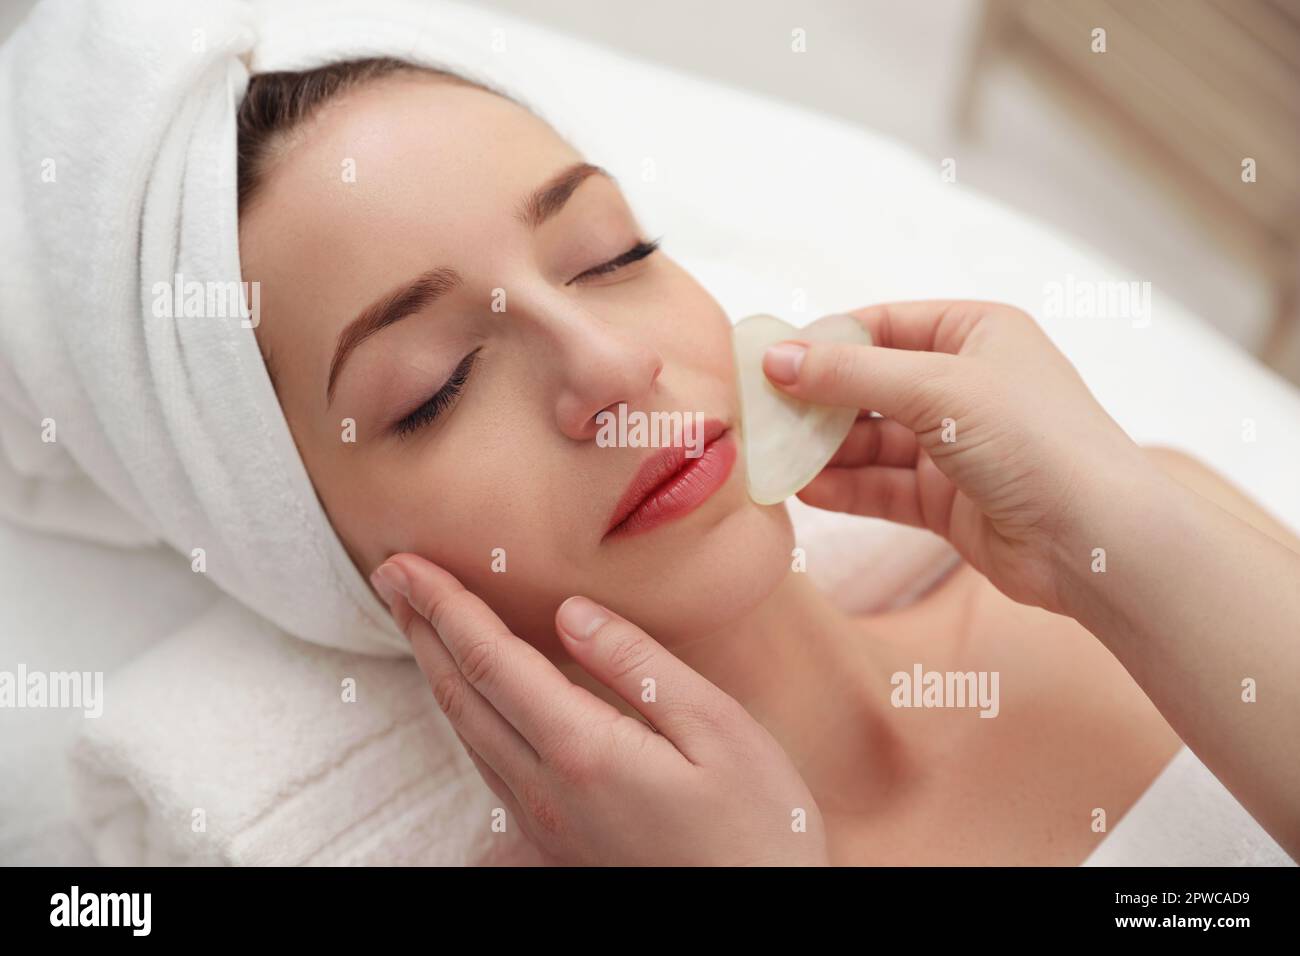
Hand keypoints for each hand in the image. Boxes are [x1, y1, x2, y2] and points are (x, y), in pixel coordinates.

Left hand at [370, 554, 828, 865]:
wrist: (757, 925)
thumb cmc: (758, 831)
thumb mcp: (720, 730)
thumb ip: (638, 665)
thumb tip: (570, 613)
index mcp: (583, 749)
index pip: (490, 659)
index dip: (443, 605)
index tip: (405, 564)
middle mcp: (546, 790)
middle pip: (460, 695)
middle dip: (422, 628)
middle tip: (391, 577)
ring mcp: (545, 824)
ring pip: (467, 735)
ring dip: (435, 670)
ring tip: (420, 623)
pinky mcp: (555, 848)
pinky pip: (489, 768)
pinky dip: (464, 716)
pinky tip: (470, 700)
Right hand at [761, 300, 1162, 613]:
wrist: (1098, 541)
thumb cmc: (1036, 441)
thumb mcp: (938, 388)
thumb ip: (852, 375)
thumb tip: (776, 360)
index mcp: (976, 334)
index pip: (882, 326)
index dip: (824, 342)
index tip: (769, 362)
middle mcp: (965, 385)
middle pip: (870, 386)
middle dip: (817, 403)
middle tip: (762, 416)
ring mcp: (955, 447)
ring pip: (871, 441)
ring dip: (824, 450)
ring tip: (775, 458)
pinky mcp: (946, 501)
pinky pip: (881, 488)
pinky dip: (844, 488)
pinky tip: (805, 490)